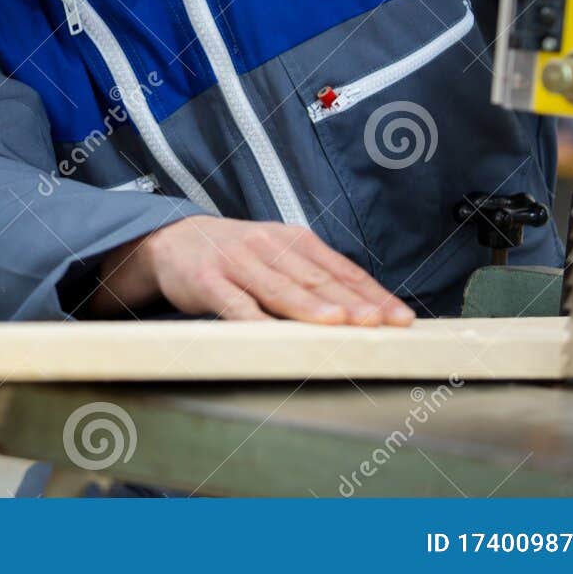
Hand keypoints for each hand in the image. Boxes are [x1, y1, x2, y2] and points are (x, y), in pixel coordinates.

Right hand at [90, 215, 414, 324]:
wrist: (172, 239)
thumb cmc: (236, 254)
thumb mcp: (277, 253)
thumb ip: (312, 275)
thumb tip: (364, 310)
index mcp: (293, 239)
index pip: (341, 269)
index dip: (372, 293)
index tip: (400, 317)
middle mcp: (268, 245)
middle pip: (316, 278)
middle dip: (351, 302)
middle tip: (380, 322)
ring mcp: (237, 262)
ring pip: (280, 289)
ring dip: (311, 307)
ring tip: (340, 323)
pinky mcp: (207, 281)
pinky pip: (234, 304)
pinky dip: (255, 320)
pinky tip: (274, 335)